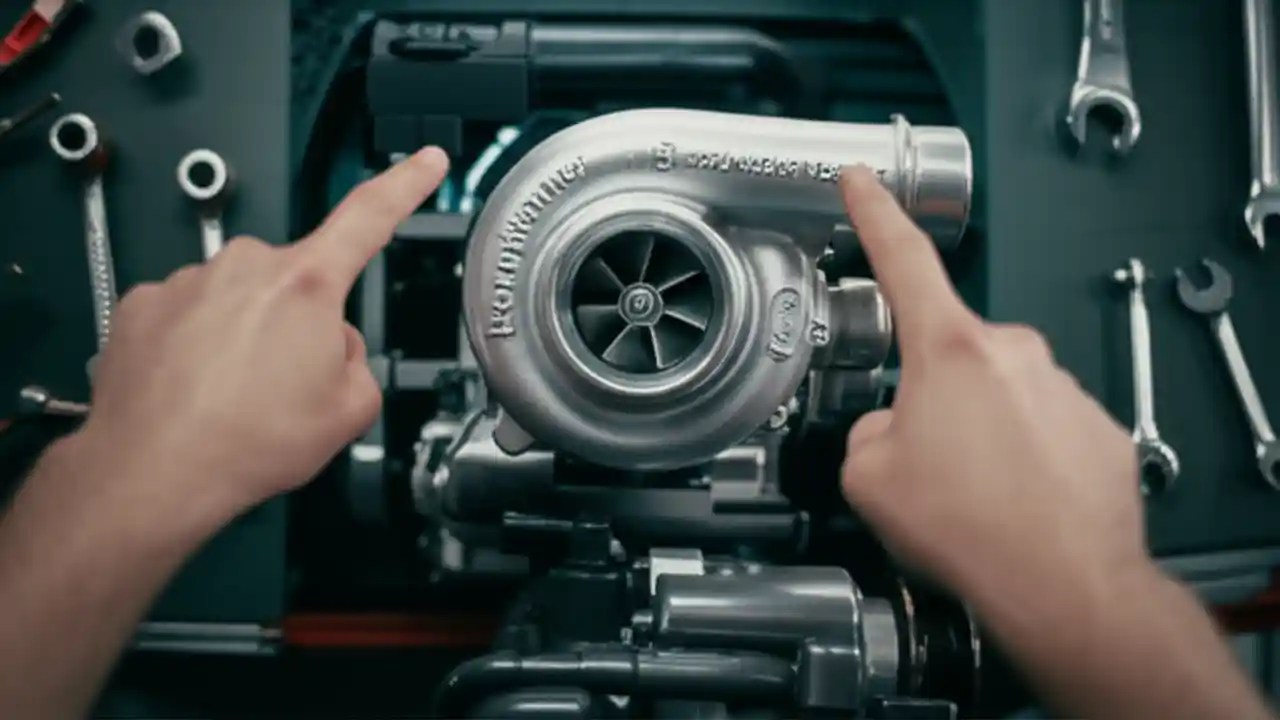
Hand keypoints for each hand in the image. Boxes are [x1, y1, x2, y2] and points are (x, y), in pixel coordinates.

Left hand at [80, 146, 448, 514]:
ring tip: (234, 397)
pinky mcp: (145, 303)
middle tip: (287, 384)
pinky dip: (198, 347)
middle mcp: (246, 267)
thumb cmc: (247, 443)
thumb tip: (334, 346)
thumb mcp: (349, 411)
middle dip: (301, 323)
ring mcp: (189, 281)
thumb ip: (358, 360)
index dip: (406, 184)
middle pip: (298, 282)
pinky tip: (196, 389)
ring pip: (241, 300)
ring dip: (245, 338)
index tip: (425, 159)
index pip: (370, 215)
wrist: (154, 473)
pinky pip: (191, 315)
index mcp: (306, 286)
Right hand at [837, 167, 1148, 611]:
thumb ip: (868, 432)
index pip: (903, 259)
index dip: (874, 214)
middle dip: (931, 399)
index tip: (863, 181)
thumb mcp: (869, 478)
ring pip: (998, 399)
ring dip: (978, 436)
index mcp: (950, 351)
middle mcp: (1013, 355)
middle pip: (950, 356)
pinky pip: (1042, 431)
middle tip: (924, 462)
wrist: (1064, 586)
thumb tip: (890, 431)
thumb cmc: (973, 529)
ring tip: (972, 497)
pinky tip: (1013, 505)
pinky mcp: (1098, 430)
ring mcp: (1063, 390)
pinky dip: (1022, 462)